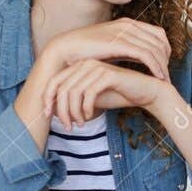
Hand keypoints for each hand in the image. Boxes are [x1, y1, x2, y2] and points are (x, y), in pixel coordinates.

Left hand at [42, 59, 167, 129]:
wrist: (144, 93)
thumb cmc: (118, 95)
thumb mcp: (91, 99)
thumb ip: (74, 100)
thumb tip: (54, 110)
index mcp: (79, 67)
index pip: (54, 81)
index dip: (47, 99)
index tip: (47, 116)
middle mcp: (86, 64)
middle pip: (62, 88)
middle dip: (62, 111)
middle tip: (68, 127)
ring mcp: (97, 67)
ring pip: (73, 92)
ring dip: (73, 113)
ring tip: (80, 125)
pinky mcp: (108, 74)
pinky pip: (89, 93)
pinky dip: (85, 108)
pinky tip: (88, 117)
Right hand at [45, 19, 170, 81]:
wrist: (66, 49)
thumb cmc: (85, 51)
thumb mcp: (111, 47)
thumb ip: (126, 49)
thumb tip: (139, 57)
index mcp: (127, 23)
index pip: (158, 33)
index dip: (165, 49)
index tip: (164, 65)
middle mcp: (128, 25)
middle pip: (160, 41)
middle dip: (166, 59)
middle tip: (166, 75)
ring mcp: (124, 33)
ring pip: (155, 48)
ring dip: (163, 65)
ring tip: (165, 80)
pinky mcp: (120, 43)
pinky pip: (146, 55)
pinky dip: (156, 67)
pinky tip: (158, 77)